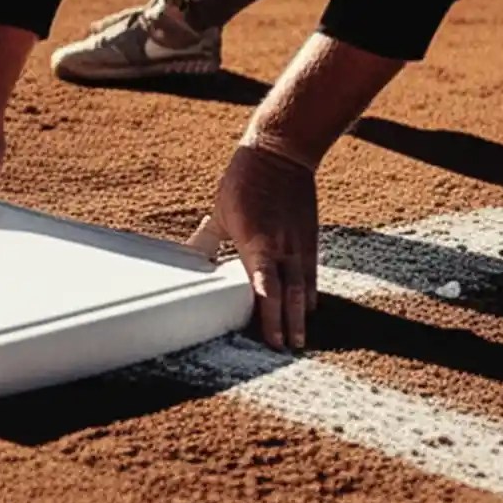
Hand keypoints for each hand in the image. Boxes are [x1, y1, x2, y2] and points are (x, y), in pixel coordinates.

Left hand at [188, 146, 317, 350]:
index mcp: (256, 244)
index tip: (269, 337)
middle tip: (287, 348)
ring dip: (301, 314)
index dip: (268, 315)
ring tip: (301, 338)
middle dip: (288, 324)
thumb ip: (208, 239)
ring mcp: (299, 244)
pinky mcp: (309, 238)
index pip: (265, 288)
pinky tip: (308, 308)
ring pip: (303, 287)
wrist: (283, 154)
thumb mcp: (220, 211)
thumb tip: (191, 256)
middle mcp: (282, 248)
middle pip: (288, 295)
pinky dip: (309, 292)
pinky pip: (310, 272)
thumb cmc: (245, 181)